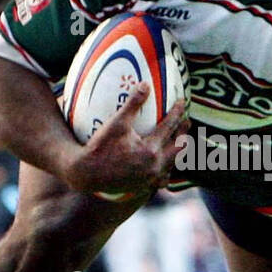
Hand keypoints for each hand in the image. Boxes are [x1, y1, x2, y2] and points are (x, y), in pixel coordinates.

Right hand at [63, 83, 188, 196]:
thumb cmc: (99, 147)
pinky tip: (164, 165)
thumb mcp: (116, 123)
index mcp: (150, 149)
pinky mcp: (144, 186)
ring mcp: (150, 178)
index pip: (170, 126)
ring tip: (178, 141)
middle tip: (185, 121)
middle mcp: (154, 166)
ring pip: (173, 164)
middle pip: (179, 147)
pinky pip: (162, 178)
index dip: (177, 112)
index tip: (182, 102)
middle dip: (183, 132)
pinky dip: (166, 169)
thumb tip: (145, 84)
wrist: (86, 175)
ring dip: (177, 151)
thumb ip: (133, 104)